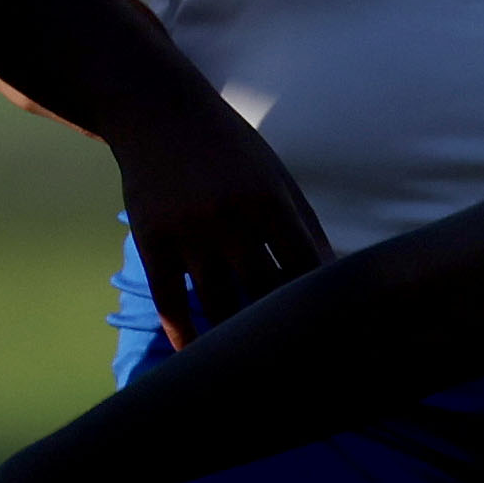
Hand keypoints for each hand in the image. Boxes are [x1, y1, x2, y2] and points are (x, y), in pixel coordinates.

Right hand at [116, 101, 329, 345]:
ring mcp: (189, 230)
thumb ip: (302, 223)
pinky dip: (185, 333)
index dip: (319, 307)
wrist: (157, 110)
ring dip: (234, 341)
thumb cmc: (227, 146)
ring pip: (218, 303)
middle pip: (264, 292)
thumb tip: (331, 277)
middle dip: (281, 333)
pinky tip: (196, 356)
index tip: (330, 339)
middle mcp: (232, 217)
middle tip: (295, 367)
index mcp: (270, 199)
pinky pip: (170, 300)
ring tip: (250, 372)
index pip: (305, 267)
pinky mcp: (152, 239)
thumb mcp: (273, 173)